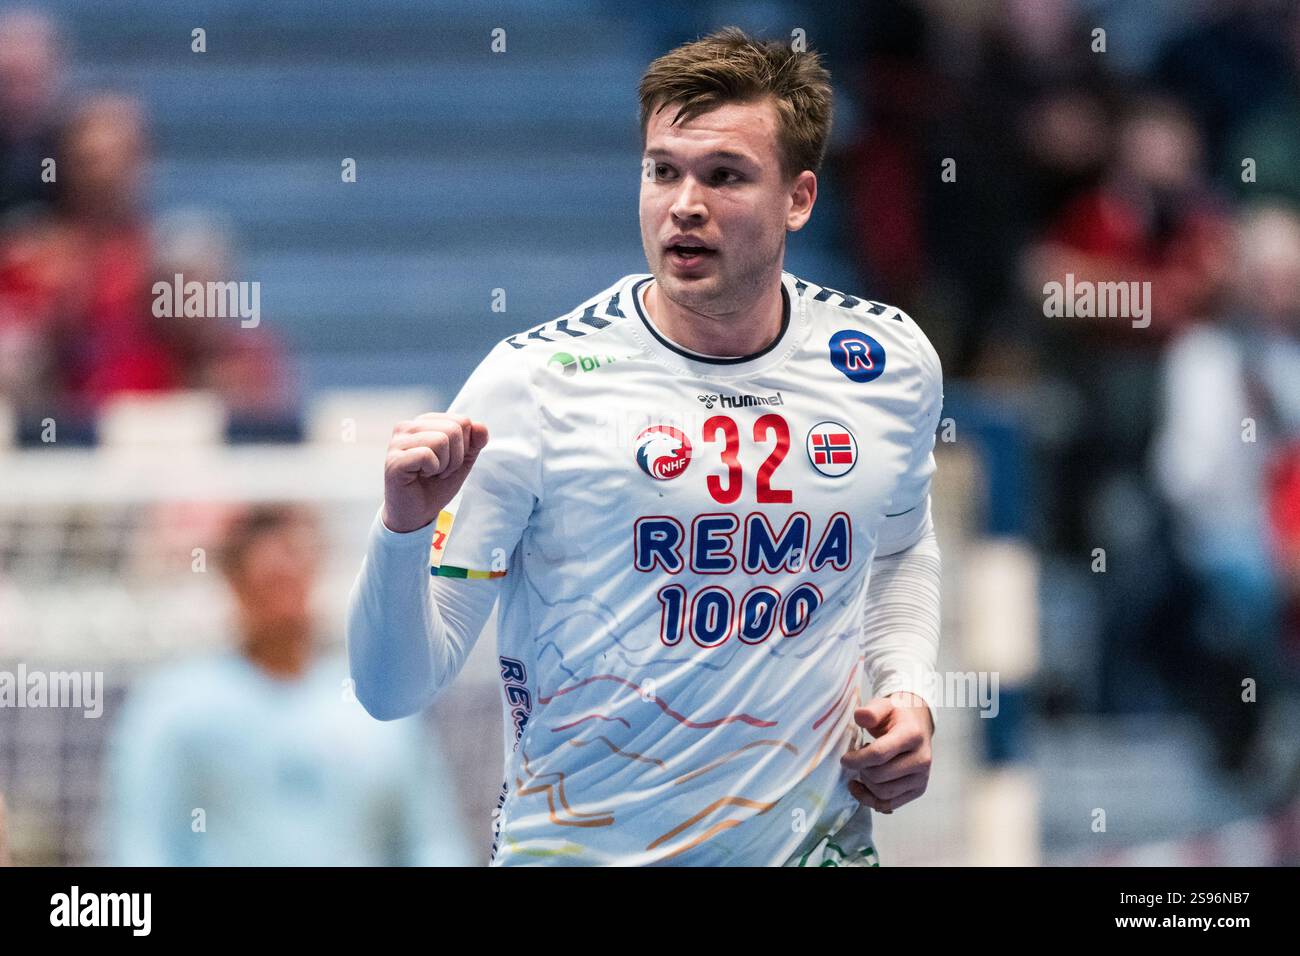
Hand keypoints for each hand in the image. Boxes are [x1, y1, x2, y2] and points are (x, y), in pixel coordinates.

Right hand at [382, 414, 489, 533]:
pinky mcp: (394, 460)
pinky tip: (420, 476)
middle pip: (454, 429)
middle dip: (456, 457)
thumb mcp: (462, 461)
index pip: (463, 421)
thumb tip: (480, 426)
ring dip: (444, 465)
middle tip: (440, 471)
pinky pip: (427, 455)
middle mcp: (407, 426)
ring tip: (430, 473)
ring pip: (441, 440)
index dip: (464, 447)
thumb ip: (474, 443)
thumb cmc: (436, 485)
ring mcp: (398, 442)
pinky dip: (432, 469)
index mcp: (424, 422)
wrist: (416, 514)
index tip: (448, 462)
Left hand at [839, 692, 932, 813]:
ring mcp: (922, 777)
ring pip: (884, 793)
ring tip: (863, 768)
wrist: (918, 726)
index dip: (857, 759)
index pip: (879, 754)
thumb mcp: (884, 705)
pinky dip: (870, 800)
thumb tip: (860, 716)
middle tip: (856, 759)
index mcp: (912, 735)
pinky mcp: (918, 790)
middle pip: (879, 776)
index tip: (844, 758)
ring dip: (866, 784)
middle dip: (861, 770)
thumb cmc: (897, 716)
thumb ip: (872, 711)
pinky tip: (860, 787)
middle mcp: (921, 759)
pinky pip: (890, 804)